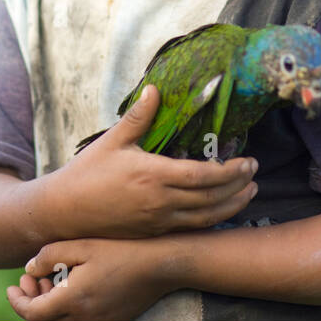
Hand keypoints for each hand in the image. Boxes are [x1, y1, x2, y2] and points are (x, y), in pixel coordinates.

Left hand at [8, 237, 178, 320]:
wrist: (163, 264)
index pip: (32, 314)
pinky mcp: (113, 319)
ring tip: (49, 280)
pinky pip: (81, 319)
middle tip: (29, 280)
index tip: (11, 287)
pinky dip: (68, 307)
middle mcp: (85, 318)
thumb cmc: (123, 249)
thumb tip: (29, 269)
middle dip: (31, 302)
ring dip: (49, 305)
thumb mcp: (83, 245)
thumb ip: (50, 255)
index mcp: (74, 301)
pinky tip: (71, 285)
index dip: (17, 302)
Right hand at [49, 85, 258, 239]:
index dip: (231, 170)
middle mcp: (160, 201)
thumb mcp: (113, 140)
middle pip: (212, 198)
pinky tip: (222, 211)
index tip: (248, 161)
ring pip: (206, 217)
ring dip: (233, 205)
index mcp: (153, 175)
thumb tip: (155, 88)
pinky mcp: (154, 232)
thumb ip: (139, 116)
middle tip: (256, 172)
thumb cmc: (87, 173)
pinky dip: (213, 220)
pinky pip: (191, 229)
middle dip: (239, 186)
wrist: (64, 212)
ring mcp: (158, 221)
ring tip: (250, 192)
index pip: (204, 175)